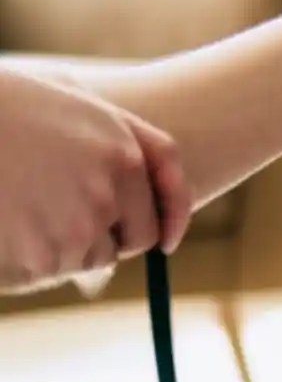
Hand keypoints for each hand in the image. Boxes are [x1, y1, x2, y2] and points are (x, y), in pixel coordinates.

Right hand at [0, 68, 191, 293]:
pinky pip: (42, 274)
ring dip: (62, 248)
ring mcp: (71, 233)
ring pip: (83, 261)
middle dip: (107, 238)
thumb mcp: (84, 108)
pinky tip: (6, 225)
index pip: (161, 216)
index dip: (161, 228)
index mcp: (124, 157)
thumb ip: (133, 152)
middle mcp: (106, 197)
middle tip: (68, 216)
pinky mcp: (35, 261)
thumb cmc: (13, 108)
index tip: (166, 243)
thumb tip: (160, 220)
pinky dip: (25, 261)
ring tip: (23, 207)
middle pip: (127, 245)